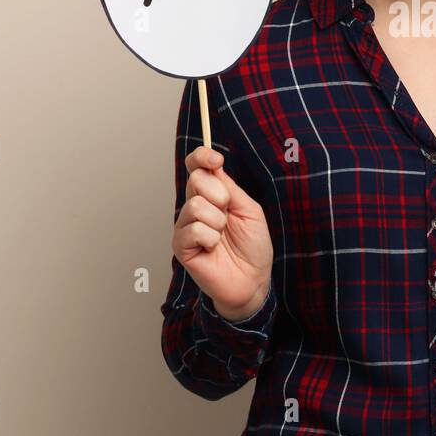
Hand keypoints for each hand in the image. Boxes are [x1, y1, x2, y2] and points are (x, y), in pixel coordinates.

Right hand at [172, 146, 272, 321]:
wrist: (254, 279)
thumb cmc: (253, 246)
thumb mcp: (249, 210)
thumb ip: (230, 189)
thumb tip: (214, 168)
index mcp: (211, 195)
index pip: (196, 167)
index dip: (202, 157)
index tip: (216, 159)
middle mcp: (195, 207)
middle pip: (195, 180)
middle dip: (220, 195)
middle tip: (228, 214)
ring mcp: (186, 226)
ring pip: (195, 205)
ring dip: (218, 221)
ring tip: (222, 236)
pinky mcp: (181, 246)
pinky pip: (194, 229)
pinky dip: (210, 238)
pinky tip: (213, 249)